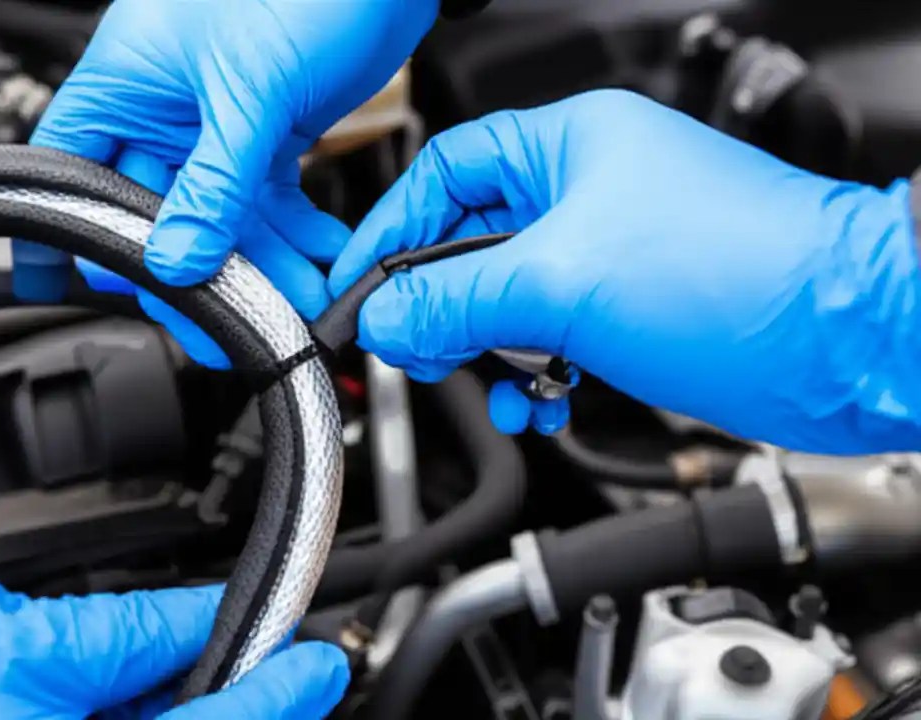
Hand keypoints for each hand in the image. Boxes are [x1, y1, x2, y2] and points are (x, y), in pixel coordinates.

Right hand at [20, 0, 436, 367]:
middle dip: (185, 269)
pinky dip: (290, 235)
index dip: (60, 226)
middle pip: (150, 208)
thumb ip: (215, 184)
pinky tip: (314, 261)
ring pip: (215, 216)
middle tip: (213, 319)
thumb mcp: (248, 92)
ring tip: (291, 300)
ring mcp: (213, 121)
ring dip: (256, 264)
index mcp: (126, 78)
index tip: (56, 282)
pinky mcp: (265, 130)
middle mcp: (161, 104)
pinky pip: (264, 201)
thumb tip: (179, 257)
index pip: (67, 164)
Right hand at [330, 89, 920, 452]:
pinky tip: (541, 401)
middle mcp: (588, 192)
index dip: (391, 228)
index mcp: (569, 148)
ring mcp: (610, 252)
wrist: (850, 345)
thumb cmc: (741, 275)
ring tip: (492, 384)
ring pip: (507, 301)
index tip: (358, 284)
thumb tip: (386, 316)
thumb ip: (456, 301)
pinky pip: (551, 339)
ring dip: (487, 351)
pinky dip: (534, 376)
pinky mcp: (631, 309)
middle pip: (470, 244)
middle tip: (419, 348)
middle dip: (440, 305)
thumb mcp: (562, 283)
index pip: (445, 172)